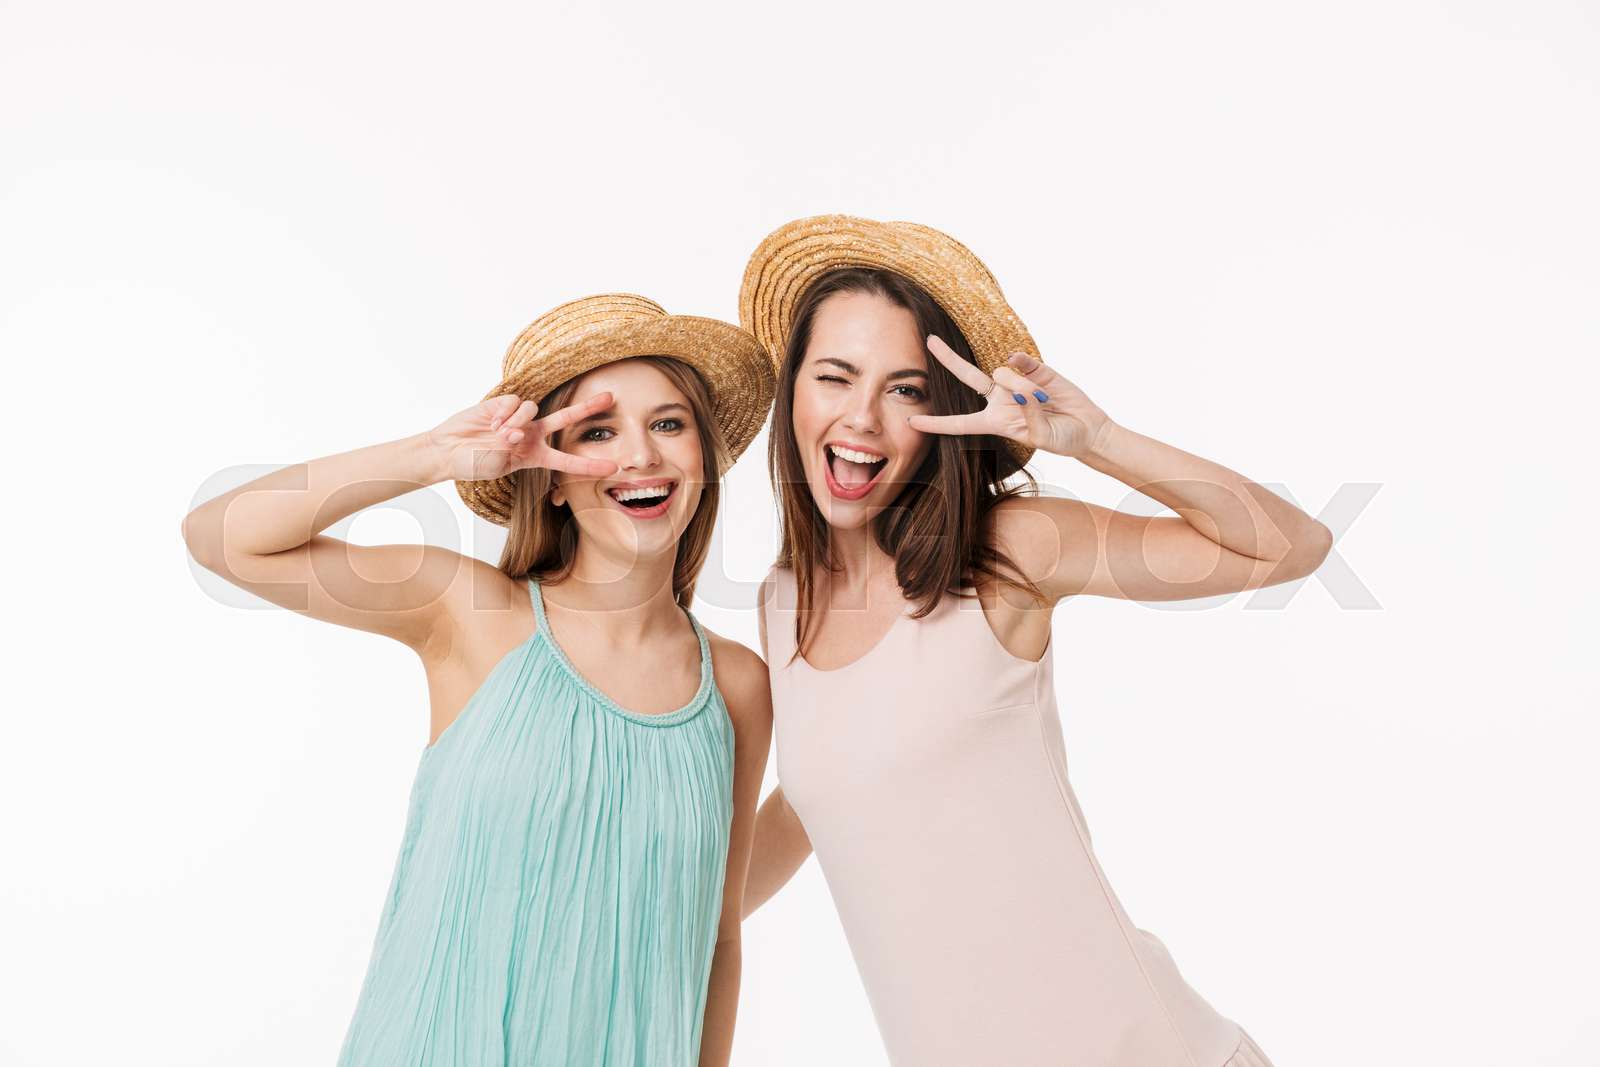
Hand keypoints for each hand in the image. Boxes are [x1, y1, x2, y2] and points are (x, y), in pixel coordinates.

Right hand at [427, 393, 621, 482]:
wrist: (448, 450)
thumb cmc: (473, 463)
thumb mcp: (498, 465)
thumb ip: (511, 448)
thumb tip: (517, 430)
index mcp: (535, 456)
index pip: (567, 461)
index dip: (589, 465)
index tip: (613, 469)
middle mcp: (531, 434)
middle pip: (566, 418)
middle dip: (588, 408)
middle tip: (611, 398)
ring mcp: (518, 418)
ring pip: (533, 409)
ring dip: (517, 423)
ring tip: (500, 435)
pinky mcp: (503, 403)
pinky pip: (515, 402)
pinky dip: (505, 413)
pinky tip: (492, 423)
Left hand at [906, 335, 1112, 458]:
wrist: (1087, 427)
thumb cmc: (1063, 439)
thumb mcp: (1044, 438)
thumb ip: (1029, 418)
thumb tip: (1018, 393)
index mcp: (995, 422)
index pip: (960, 423)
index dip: (936, 424)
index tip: (912, 422)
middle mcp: (999, 399)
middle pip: (967, 377)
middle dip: (948, 358)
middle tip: (930, 340)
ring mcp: (1015, 381)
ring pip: (1002, 373)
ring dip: (1020, 385)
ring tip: (1042, 401)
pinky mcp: (1034, 368)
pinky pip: (1019, 360)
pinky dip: (1023, 364)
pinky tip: (1035, 375)